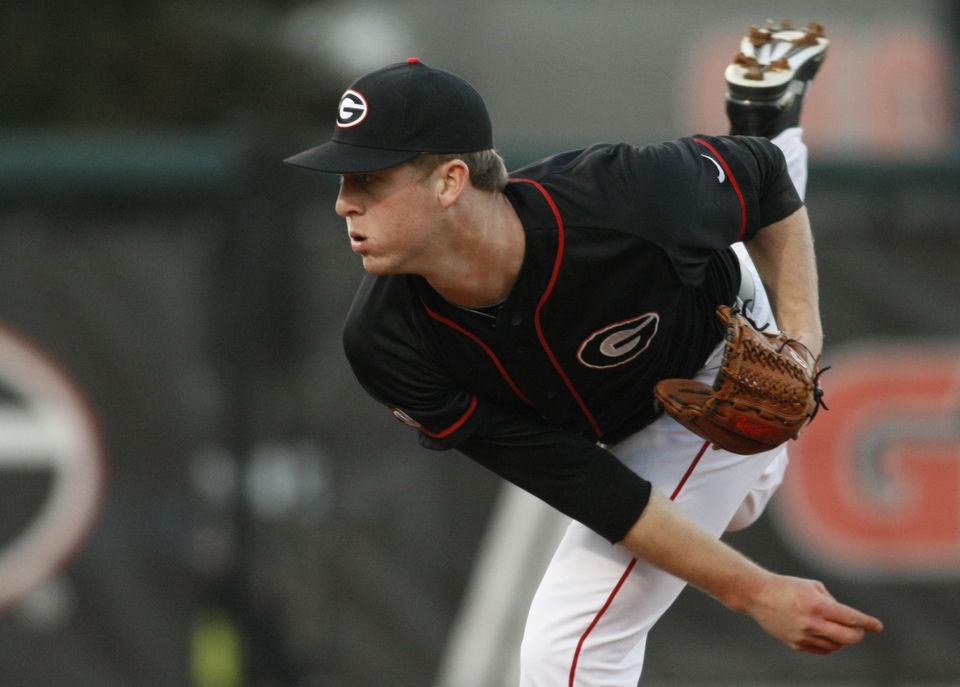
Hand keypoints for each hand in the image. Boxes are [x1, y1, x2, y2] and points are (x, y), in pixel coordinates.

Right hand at [745, 573, 883, 653]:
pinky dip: (830, 645)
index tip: (878, 626)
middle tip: (859, 630)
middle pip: (847, 637)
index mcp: (816, 604)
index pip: (851, 618)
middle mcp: (811, 622)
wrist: (758, 595)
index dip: (868, 623)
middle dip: (858, 634)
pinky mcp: (795, 643)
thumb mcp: (813, 586)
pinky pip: (822, 650)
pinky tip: (828, 636)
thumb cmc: (787, 586)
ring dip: (843, 640)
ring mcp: (803, 635)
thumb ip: (832, 602)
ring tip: (840, 630)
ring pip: (836, 646)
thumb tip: (846, 619)